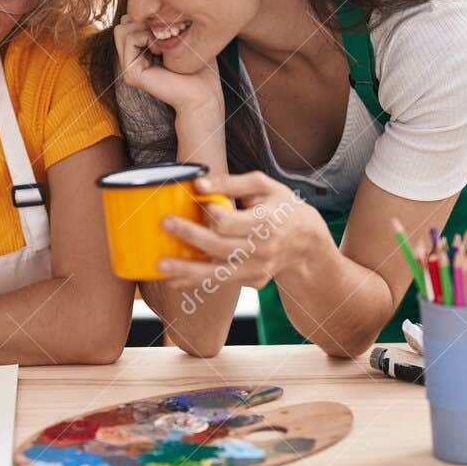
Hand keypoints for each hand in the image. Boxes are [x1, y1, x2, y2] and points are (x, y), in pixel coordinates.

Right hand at [113, 15, 223, 116]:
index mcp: (140, 53)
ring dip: (145, 29)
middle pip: (123, 23)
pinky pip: (129, 38)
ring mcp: (128, 68)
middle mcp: (131, 60)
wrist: (203, 93)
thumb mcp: (179, 36)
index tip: (169, 31)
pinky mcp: (131, 73)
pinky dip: (146, 37)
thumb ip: (160, 22)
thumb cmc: (199, 65)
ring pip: (121, 28)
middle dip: (144, 22)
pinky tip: (160, 51)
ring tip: (162, 46)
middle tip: (165, 38)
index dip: (147, 17)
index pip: (129, 20)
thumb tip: (143, 6)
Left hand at [155, 171, 327, 290]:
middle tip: (165, 224)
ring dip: (187, 270)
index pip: (230, 221)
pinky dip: (196, 282)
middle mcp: (262, 249)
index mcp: (266, 222)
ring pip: (217, 273)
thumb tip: (199, 183)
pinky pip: (220, 282)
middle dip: (190, 236)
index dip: (210, 212)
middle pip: (219, 246)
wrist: (306, 242)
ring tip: (161, 266)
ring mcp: (257, 269)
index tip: (197, 200)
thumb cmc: (281, 207)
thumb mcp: (264, 186)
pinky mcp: (252, 281)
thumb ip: (231, 183)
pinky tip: (174, 279)